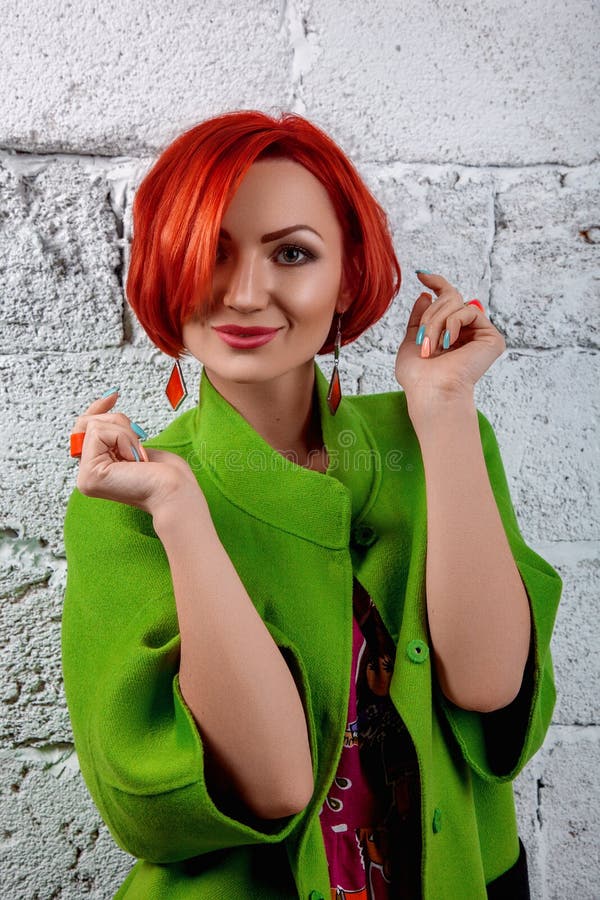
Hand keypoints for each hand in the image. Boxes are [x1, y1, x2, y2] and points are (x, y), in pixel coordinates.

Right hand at [72, 391, 202, 516]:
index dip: (97, 409)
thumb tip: (103, 405)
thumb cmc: (166, 474)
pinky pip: (100, 433)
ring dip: (124, 433)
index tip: (114, 395)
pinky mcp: (90, 475)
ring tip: (138, 455)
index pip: (84, 431)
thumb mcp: (135, 444)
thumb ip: (114, 431)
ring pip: (93, 425)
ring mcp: (85, 477)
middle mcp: (86, 476)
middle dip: (117, 422)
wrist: (175, 491)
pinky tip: (134, 458)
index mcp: (97, 469)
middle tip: (138, 441)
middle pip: (86, 423)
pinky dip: (123, 438)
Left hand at [394, 272, 505, 405]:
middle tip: (423, 339)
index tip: (421, 274)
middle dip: (430, 314)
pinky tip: (448, 343)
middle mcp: (467, 331)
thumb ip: (419, 318)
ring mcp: (479, 334)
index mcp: (449, 333)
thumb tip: (426, 294)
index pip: (447, 299)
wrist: (431, 392)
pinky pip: (469, 311)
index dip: (436, 282)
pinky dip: (452, 323)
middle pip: (449, 297)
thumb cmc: (419, 377)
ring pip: (456, 302)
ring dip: (436, 322)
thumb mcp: (412, 341)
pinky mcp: (491, 337)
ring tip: (431, 346)